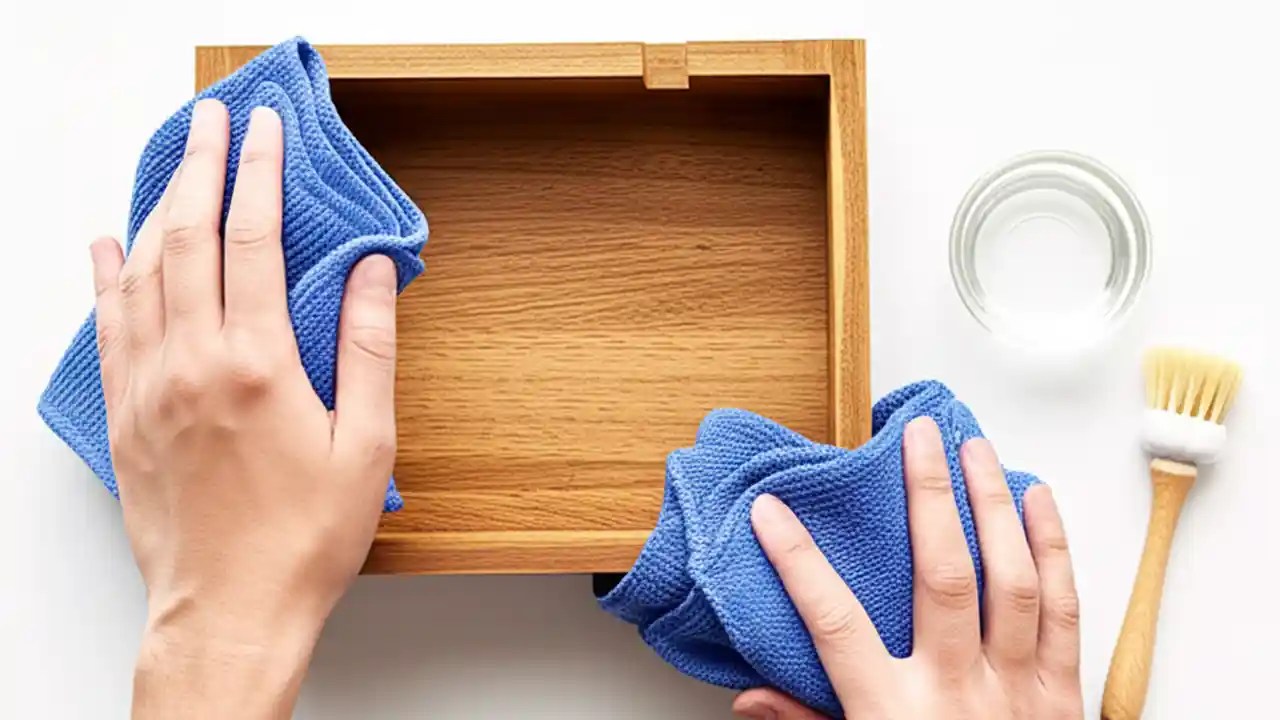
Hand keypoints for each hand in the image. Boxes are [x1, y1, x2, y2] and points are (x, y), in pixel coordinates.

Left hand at [90, 99, 398, 718]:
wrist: (231, 610)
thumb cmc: (306, 538)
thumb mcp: (367, 444)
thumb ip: (369, 348)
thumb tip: (372, 270)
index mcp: (258, 364)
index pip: (254, 240)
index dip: (258, 174)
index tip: (262, 127)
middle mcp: (193, 363)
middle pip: (188, 238)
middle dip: (200, 167)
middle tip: (209, 118)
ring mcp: (150, 388)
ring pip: (143, 272)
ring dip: (156, 206)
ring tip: (171, 162)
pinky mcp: (126, 417)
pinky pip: (107, 327)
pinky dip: (105, 278)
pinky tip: (104, 247)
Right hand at [734, 417, 1082, 718]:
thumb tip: (749, 699)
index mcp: (892, 712)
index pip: (834, 621)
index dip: (798, 561)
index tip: (771, 512)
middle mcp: (955, 692)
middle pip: (940, 575)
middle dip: (927, 494)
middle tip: (915, 436)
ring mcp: (1015, 690)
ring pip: (1008, 579)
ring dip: (991, 504)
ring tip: (975, 448)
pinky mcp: (1063, 695)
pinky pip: (1062, 609)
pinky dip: (1053, 548)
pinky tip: (1038, 502)